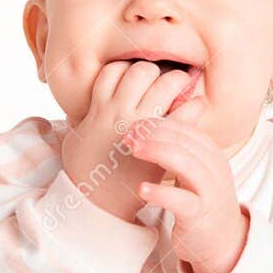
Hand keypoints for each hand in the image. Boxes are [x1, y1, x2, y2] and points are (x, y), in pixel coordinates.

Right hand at [61, 62, 195, 222]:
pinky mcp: (162, 142)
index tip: (136, 78)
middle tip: (164, 79)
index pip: (115, 70)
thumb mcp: (76, 139)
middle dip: (154, 71)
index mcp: (98, 108)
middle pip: (142, 70)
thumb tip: (93, 106)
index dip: (127, 70)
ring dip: (176, 81)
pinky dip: (192, 105)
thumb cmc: (86, 172)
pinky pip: (184, 112)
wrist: (99, 203)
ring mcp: (142, 125)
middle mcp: (120, 111)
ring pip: (165, 83)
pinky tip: (196, 106)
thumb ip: (86, 117)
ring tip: (182, 86)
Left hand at [124, 115, 247, 272]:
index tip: (134, 125)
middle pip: (184, 141)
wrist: (224, 242)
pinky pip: (181, 201)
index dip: (158, 124)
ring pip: (186, 164)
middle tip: (128, 135)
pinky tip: (141, 189)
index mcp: (212, 155)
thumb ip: (181, 152)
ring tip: (133, 149)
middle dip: (153, 134)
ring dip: (157, 152)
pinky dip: (161, 193)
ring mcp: (209, 192)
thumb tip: (149, 128)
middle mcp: (214, 169)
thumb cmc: (202, 204)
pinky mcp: (200, 216)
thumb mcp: (195, 173)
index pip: (185, 129)